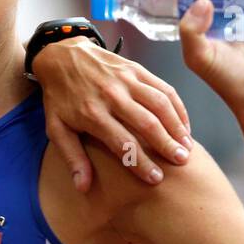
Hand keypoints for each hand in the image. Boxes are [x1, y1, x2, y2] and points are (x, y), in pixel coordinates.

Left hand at [32, 37, 191, 191]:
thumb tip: (83, 187)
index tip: (156, 179)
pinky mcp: (136, 69)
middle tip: (181, 162)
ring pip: (160, 104)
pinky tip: (184, 124)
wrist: (61, 56)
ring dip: (177, 126)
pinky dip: (177, 106)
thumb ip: (72, 157)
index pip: (122, 143)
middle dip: (166, 145)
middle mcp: (112, 96)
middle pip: (147, 124)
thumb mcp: (56, 128)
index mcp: (92, 114)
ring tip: (187, 146)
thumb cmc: (59, 97)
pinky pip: (163, 87)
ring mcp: (126, 80)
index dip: (141, 162)